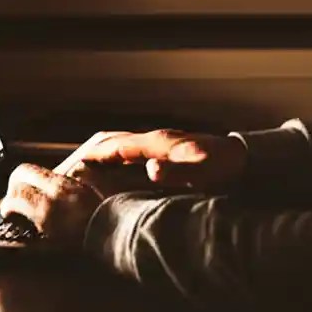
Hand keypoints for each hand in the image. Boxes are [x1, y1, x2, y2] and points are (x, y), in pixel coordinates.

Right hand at [0, 163, 105, 249]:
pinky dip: (57, 181)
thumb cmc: (89, 243)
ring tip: (39, 196)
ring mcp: (71, 179)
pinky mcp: (85, 174)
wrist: (119, 232)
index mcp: (46, 208)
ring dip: (35, 181)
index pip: (14, 196)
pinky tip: (62, 194)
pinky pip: (63, 172)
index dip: (7, 205)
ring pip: (42, 170)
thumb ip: (33, 226)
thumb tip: (20, 218)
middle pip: (22, 172)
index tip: (9, 211)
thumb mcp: (54, 243)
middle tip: (17, 196)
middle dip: (15, 183)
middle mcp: (56, 189)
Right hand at [79, 129, 247, 189]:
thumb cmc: (224, 168)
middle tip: (68, 167)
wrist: (243, 160)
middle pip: (113, 139)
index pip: (116, 146)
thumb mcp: (203, 173)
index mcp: (157, 142)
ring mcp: (159, 141)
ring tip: (82, 166)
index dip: (93, 156)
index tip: (72, 167)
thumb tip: (151, 169)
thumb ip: (177, 171)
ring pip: (121, 142)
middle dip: (90, 151)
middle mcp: (155, 138)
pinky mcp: (164, 149)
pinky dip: (114, 154)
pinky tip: (111, 167)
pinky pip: (130, 148)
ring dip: (101, 151)